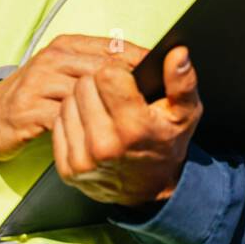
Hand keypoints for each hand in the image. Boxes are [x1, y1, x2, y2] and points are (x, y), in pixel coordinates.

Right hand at [0, 34, 146, 161]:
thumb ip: (97, 66)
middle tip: (155, 102)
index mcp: (68, 45)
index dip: (141, 59)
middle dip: (131, 86)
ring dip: (111, 109)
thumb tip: (143, 67)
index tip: (165, 71)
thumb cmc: (38, 94)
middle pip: (104, 69)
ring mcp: (40, 84)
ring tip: (134, 120)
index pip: (113, 47)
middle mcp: (54, 59)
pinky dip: (87, 128)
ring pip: (88, 94)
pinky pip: (66, 119)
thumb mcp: (66, 71)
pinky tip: (101, 136)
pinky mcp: (29, 111)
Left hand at [52, 45, 202, 205]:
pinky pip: (58, 123)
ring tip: (104, 110)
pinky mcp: (67, 168)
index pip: (106, 75)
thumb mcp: (186, 112)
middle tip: (115, 94)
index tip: (127, 79)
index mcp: (134, 128)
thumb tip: (178, 54)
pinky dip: (73, 119)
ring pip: (68, 101)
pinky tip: (91, 125)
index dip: (118, 71)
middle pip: (84, 85)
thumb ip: (182, 81)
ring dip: (84, 100)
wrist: (150, 189)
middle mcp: (104, 145)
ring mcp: (83, 160)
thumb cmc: (166, 144)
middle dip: (100, 83)